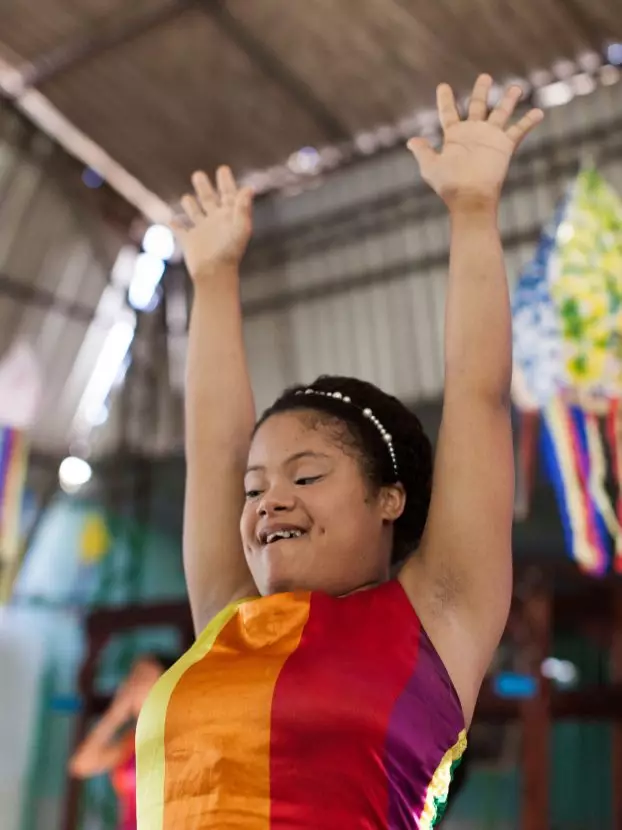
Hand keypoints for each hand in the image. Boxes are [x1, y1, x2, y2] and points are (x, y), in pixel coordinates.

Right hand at [172, 166, 253, 279]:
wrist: (214, 273)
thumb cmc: (230, 251)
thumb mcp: (240, 228)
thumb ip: (243, 208)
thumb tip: (248, 188)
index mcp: (228, 217)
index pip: (228, 195)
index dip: (226, 183)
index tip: (222, 169)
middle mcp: (215, 222)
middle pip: (209, 200)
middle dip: (204, 188)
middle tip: (198, 175)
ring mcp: (202, 232)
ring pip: (195, 213)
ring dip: (190, 205)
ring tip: (186, 197)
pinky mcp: (189, 242)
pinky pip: (180, 231)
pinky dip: (175, 226)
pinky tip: (171, 221)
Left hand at [408, 75, 542, 210]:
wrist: (470, 197)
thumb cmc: (449, 184)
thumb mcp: (430, 167)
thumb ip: (423, 152)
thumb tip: (411, 141)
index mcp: (454, 136)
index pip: (448, 112)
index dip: (445, 99)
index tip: (443, 86)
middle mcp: (473, 133)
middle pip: (478, 105)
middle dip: (482, 91)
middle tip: (485, 77)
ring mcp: (490, 138)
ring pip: (501, 113)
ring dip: (509, 100)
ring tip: (516, 87)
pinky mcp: (504, 146)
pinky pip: (519, 131)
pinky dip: (529, 122)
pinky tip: (539, 112)